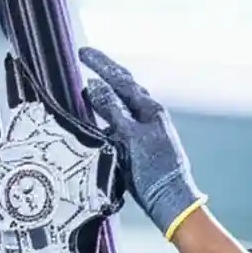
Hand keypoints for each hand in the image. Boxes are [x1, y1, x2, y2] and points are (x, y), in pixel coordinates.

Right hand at [79, 47, 205, 239]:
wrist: (169, 200)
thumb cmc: (153, 170)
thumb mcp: (129, 137)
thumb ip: (112, 110)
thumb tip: (93, 85)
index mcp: (149, 109)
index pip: (121, 79)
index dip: (101, 64)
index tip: (82, 52)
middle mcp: (148, 115)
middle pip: (123, 86)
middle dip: (104, 71)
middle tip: (84, 58)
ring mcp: (144, 129)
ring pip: (121, 104)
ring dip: (104, 93)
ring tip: (85, 85)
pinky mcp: (138, 144)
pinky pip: (118, 122)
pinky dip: (105, 116)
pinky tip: (94, 119)